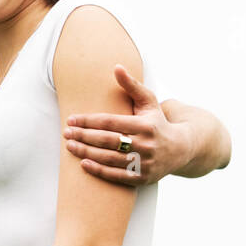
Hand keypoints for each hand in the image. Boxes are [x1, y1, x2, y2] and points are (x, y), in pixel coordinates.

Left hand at [63, 65, 192, 185]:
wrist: (180, 149)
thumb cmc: (157, 122)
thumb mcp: (148, 102)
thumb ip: (131, 85)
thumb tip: (116, 67)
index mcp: (146, 125)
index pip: (110, 122)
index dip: (88, 121)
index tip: (71, 120)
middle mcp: (146, 145)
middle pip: (107, 140)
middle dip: (83, 136)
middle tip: (65, 133)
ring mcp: (144, 163)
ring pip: (109, 158)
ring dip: (86, 152)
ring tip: (69, 146)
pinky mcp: (142, 178)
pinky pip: (116, 176)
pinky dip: (98, 170)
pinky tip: (83, 163)